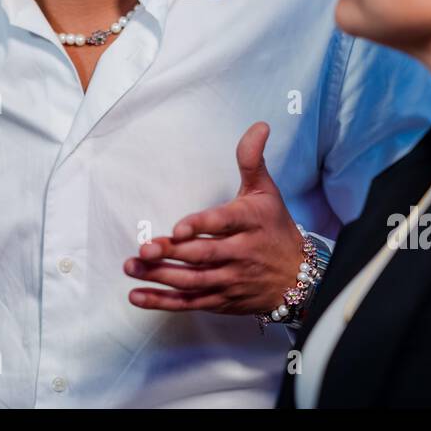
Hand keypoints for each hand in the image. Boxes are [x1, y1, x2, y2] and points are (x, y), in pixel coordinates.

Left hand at [124, 122, 304, 314]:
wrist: (298, 277)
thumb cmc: (275, 228)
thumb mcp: (267, 191)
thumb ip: (252, 160)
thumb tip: (259, 126)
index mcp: (250, 222)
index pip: (224, 223)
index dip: (201, 225)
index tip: (178, 228)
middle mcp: (241, 253)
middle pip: (203, 256)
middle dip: (172, 253)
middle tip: (144, 249)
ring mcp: (230, 279)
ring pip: (193, 281)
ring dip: (160, 276)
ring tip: (132, 267)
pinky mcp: (221, 300)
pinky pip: (189, 303)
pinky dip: (162, 302)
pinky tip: (136, 296)